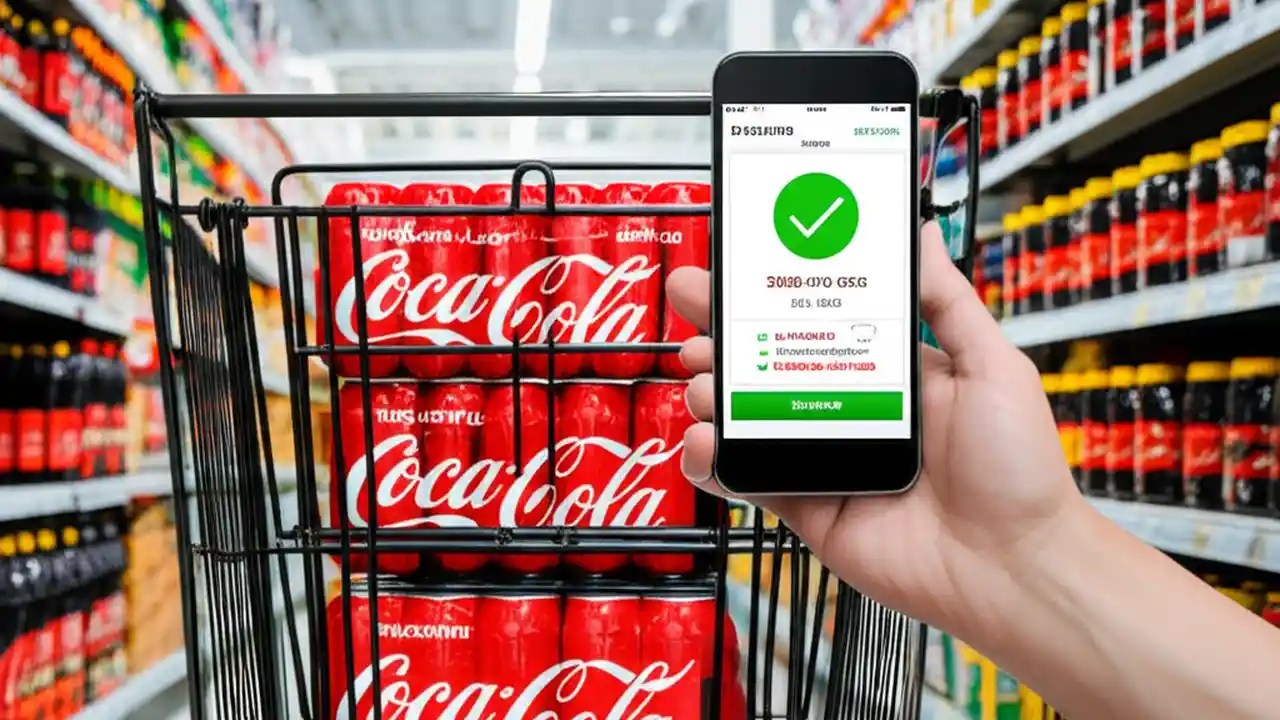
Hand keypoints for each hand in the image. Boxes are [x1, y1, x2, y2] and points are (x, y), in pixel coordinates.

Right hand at [666, 222, 1089, 645]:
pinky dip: (711, 460)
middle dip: (721, 334)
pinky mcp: (805, 506)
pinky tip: (704, 442)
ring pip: (744, 415)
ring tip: (702, 381)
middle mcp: (846, 408)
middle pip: (766, 361)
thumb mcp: (990, 366)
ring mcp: (821, 457)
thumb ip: (947, 300)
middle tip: (693, 312)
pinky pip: (745, 477)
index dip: (773, 293)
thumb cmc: (1016, 468)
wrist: (1012, 566)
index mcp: (886, 371)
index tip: (736, 263)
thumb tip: (923, 231)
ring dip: (711, 392)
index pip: (816, 318)